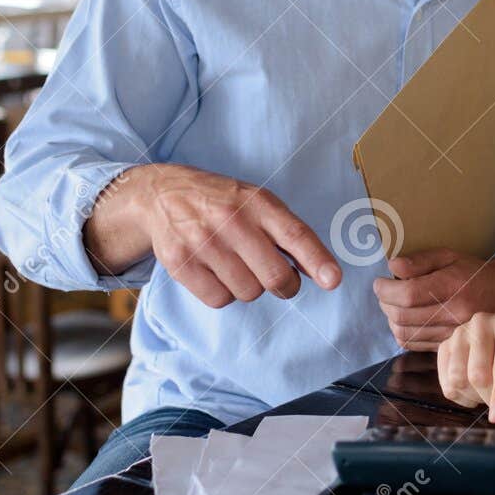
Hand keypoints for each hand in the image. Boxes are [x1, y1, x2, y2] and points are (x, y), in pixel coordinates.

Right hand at [85, 164, 340, 307]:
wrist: (161, 194)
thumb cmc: (221, 201)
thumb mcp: (256, 202)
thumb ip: (286, 233)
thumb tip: (321, 271)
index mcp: (256, 202)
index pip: (294, 234)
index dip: (316, 260)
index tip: (333, 280)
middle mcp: (230, 220)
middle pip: (273, 276)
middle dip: (285, 286)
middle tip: (282, 281)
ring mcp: (203, 242)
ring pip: (247, 292)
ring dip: (250, 287)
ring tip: (237, 265)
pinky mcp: (180, 263)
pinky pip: (219, 300)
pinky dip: (223, 294)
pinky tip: (216, 273)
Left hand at [373, 248, 494, 350]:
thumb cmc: (475, 272)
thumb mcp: (450, 256)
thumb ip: (420, 261)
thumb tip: (393, 267)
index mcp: (453, 287)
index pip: (407, 294)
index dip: (385, 290)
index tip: (379, 282)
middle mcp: (453, 313)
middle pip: (402, 316)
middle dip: (384, 303)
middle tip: (384, 292)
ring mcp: (452, 333)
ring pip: (405, 333)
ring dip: (391, 319)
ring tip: (393, 305)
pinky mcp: (450, 345)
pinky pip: (414, 344)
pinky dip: (402, 332)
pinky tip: (405, 319)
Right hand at [437, 310, 494, 422]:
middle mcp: (481, 322)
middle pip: (477, 374)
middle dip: (490, 397)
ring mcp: (460, 333)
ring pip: (457, 379)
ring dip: (475, 397)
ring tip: (490, 390)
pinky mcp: (445, 346)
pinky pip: (447, 384)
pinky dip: (462, 396)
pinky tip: (476, 389)